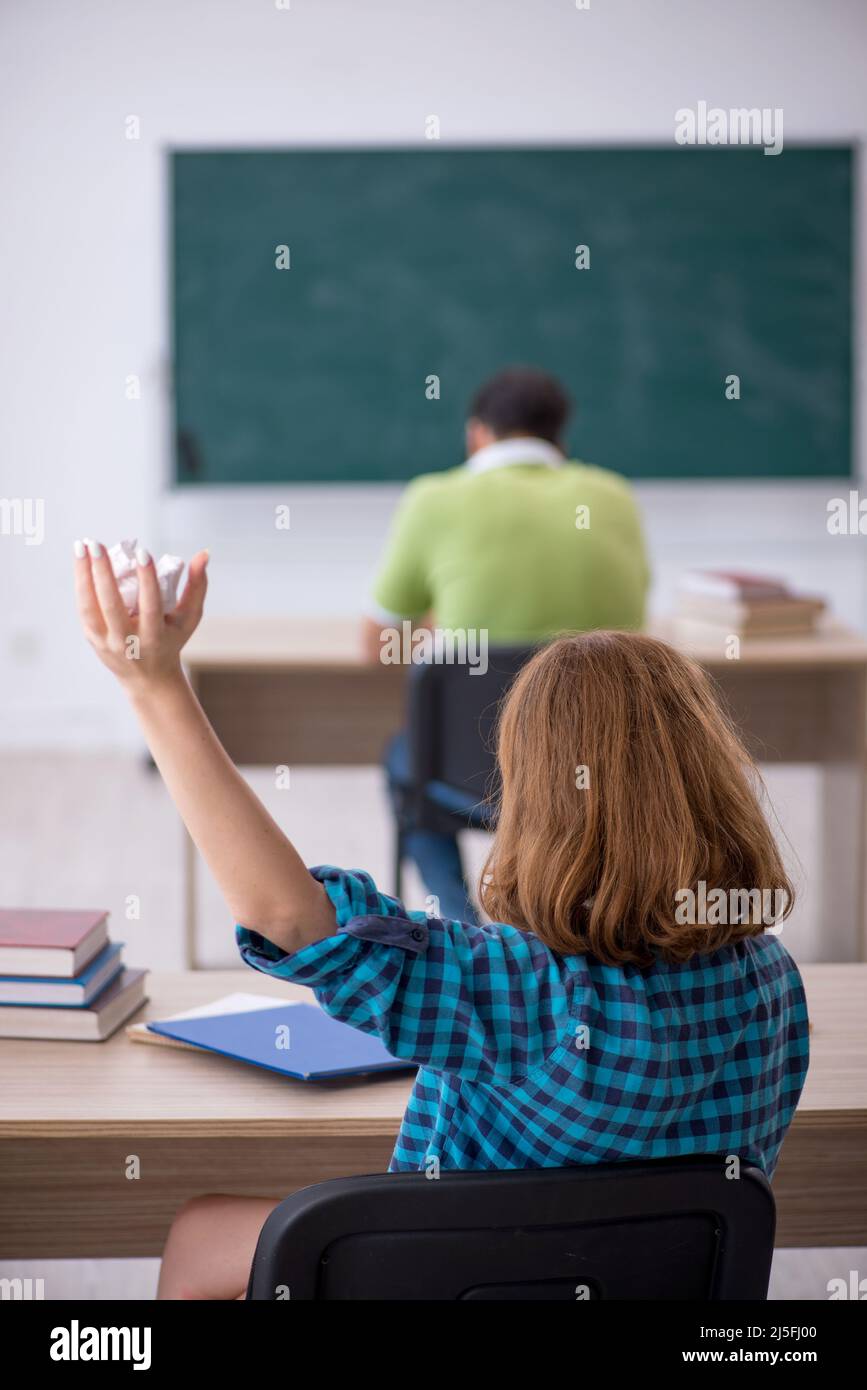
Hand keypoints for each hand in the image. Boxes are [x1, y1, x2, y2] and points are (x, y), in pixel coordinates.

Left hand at [74, 539, 208, 687]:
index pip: (150, 606)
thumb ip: (197, 585)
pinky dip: (81, 583)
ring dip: (84, 575)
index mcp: (154, 637)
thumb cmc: (172, 640)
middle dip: (103, 573)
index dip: (147, 579)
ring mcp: (106, 641)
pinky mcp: (92, 637)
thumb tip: (203, 553)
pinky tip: (81, 560)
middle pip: (111, 606)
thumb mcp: (190, 618)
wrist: (147, 678)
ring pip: (90, 606)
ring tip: (81, 546)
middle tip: (97, 545)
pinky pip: (83, 607)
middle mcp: (127, 641)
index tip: (142, 552)